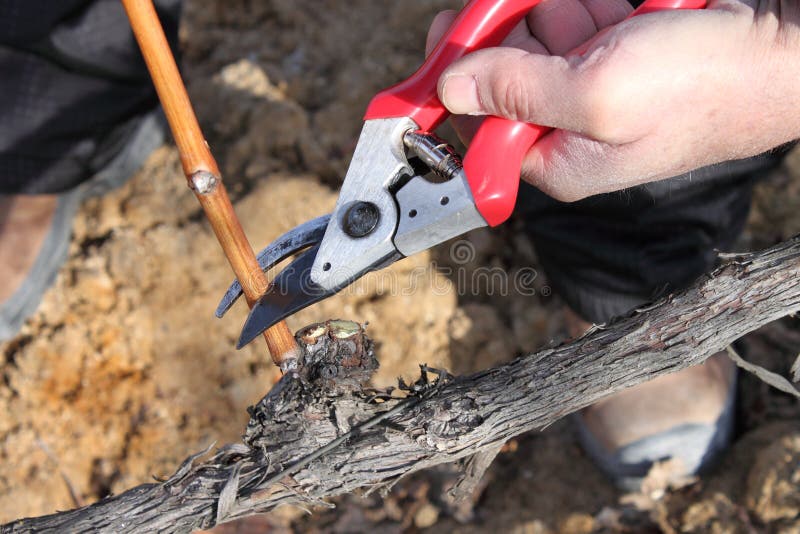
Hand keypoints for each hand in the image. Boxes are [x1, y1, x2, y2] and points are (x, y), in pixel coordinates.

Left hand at [428, 0, 799, 200]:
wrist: (781, 51)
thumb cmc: (702, 86)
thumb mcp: (596, 94)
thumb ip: (516, 92)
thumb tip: (450, 89)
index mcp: (558, 160)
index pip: (480, 132)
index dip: (457, 91)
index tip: (444, 47)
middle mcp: (569, 129)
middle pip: (501, 82)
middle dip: (501, 41)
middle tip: (499, 10)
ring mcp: (592, 87)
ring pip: (535, 43)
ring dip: (542, 15)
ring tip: (589, 12)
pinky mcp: (615, 51)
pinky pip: (574, 22)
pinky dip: (578, 5)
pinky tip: (610, 6)